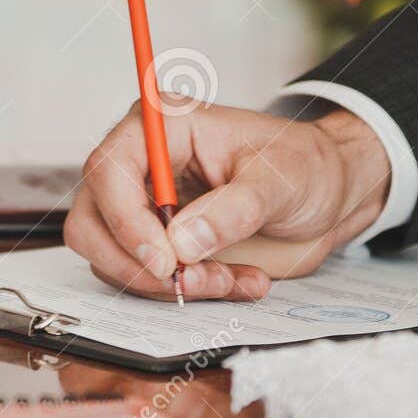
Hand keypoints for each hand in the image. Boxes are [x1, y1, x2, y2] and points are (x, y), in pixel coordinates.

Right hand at [63, 100, 391, 300]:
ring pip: (112, 260)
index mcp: (163, 126)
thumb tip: (182, 242)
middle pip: (92, 222)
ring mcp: (142, 206)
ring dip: (168, 284)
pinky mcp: (153, 242)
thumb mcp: (280, 180)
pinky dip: (185, 291)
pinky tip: (234, 280)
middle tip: (194, 282)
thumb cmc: (303, 166)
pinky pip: (143, 278)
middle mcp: (140, 164)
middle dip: (139, 264)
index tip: (165, 261)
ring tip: (232, 279)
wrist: (325, 193)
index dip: (126, 222)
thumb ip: (233, 209)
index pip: (109, 171)